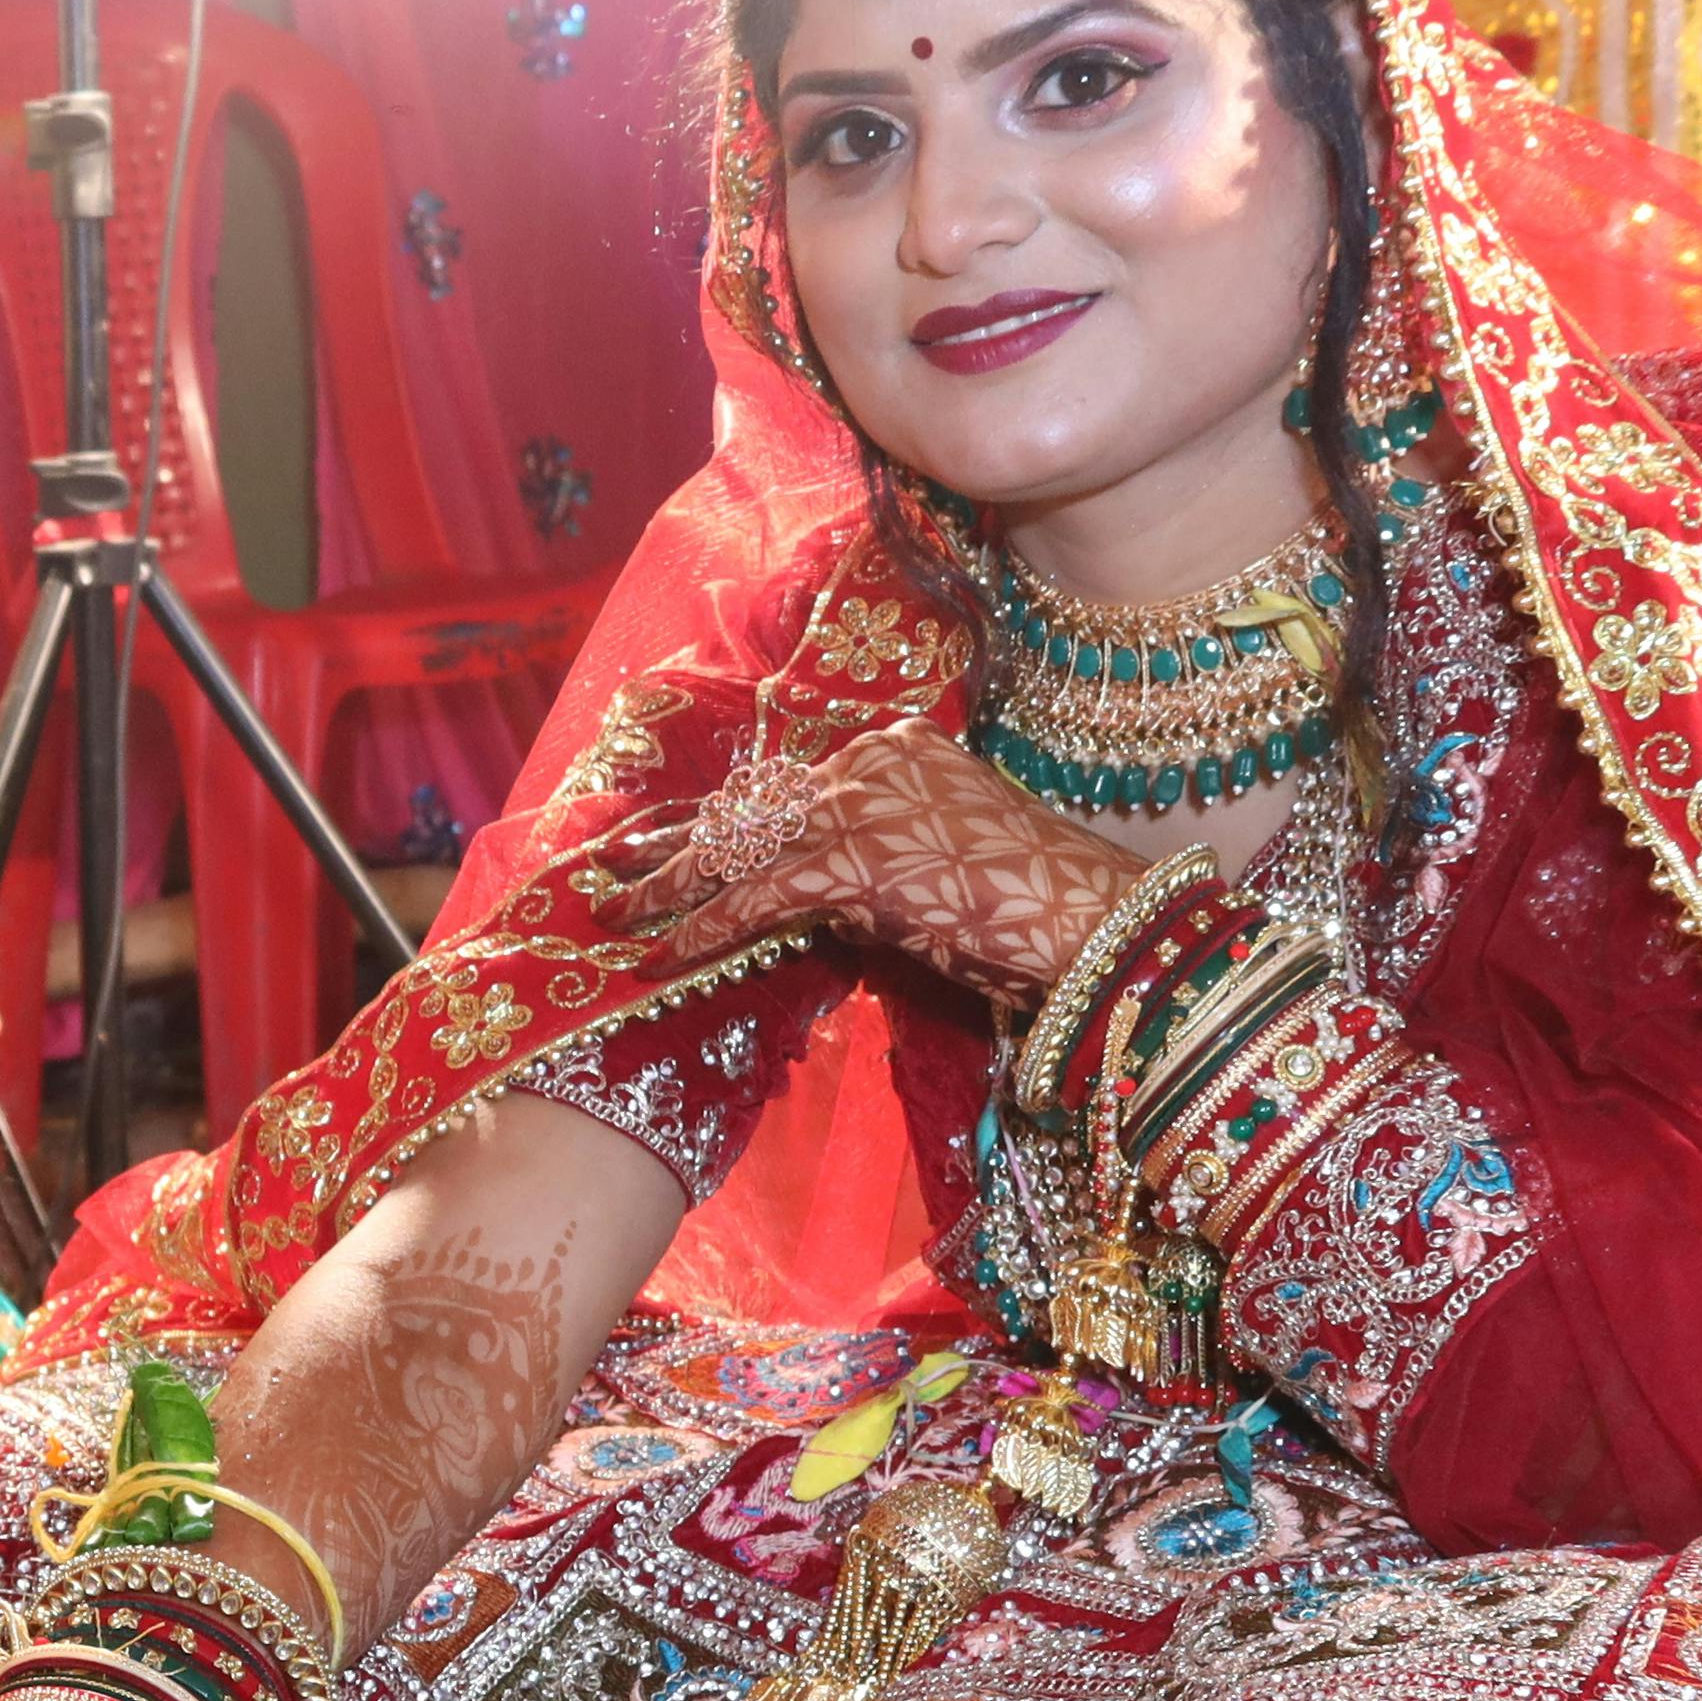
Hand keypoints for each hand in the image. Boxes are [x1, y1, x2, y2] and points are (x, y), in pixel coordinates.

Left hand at [620, 721, 1134, 1013]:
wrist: (1089, 917)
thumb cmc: (1031, 906)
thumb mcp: (940, 863)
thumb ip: (876, 865)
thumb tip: (823, 903)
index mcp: (896, 750)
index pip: (791, 785)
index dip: (730, 816)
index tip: (684, 835)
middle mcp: (869, 762)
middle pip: (752, 803)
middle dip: (678, 837)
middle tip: (615, 856)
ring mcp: (858, 804)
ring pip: (740, 844)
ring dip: (669, 883)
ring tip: (612, 910)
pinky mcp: (851, 859)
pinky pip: (755, 896)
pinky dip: (702, 925)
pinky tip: (660, 950)